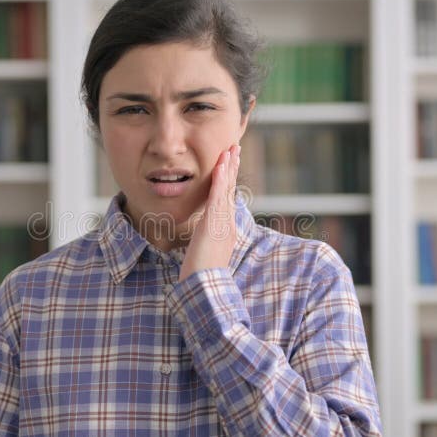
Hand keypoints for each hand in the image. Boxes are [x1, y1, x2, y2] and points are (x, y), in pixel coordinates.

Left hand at [178, 144, 240, 282]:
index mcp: (226, 229)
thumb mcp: (206, 254)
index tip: (229, 165)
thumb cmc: (202, 275)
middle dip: (233, 168)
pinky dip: (220, 180)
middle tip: (235, 149)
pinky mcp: (215, 223)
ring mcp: (223, 222)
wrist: (205, 287)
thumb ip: (207, 242)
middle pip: (231, 190)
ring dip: (228, 168)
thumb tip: (204, 237)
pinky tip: (220, 165)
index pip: (228, 200)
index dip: (229, 181)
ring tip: (230, 150)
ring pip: (227, 190)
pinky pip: (218, 197)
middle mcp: (228, 223)